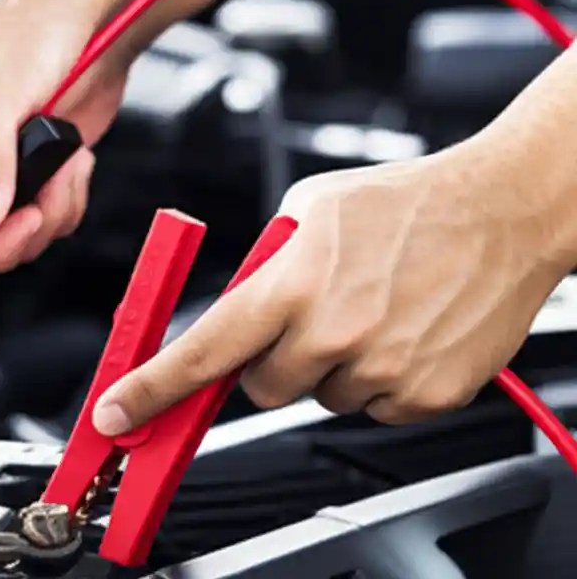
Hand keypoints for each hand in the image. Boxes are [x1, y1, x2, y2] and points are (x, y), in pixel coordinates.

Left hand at [92, 147, 572, 432]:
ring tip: (370, 312)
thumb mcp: (306, 210)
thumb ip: (260, 265)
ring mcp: (381, 370)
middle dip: (269, 360)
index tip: (116, 415)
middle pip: (259, 387)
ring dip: (330, 368)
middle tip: (307, 317)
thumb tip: (225, 305)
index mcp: (290, 285)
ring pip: (318, 398)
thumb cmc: (406, 203)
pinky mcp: (425, 396)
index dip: (151, 390)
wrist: (503, 210)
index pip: (202, 352)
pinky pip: (372, 409)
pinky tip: (401, 332)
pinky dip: (378, 381)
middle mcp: (332, 333)